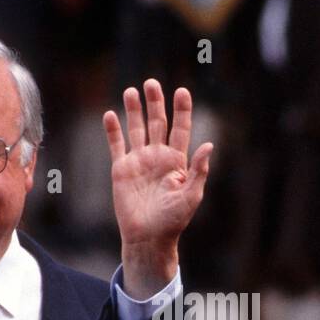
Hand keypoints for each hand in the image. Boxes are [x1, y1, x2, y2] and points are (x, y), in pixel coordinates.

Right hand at [104, 79, 212, 298]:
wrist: (148, 237)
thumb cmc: (173, 220)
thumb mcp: (191, 195)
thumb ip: (198, 170)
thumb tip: (208, 145)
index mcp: (177, 161)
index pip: (180, 129)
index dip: (182, 110)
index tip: (182, 91)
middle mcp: (158, 157)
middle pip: (157, 123)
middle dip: (155, 103)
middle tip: (152, 82)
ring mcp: (139, 161)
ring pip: (136, 129)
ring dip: (134, 110)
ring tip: (131, 91)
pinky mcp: (121, 169)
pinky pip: (116, 145)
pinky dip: (112, 131)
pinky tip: (110, 114)